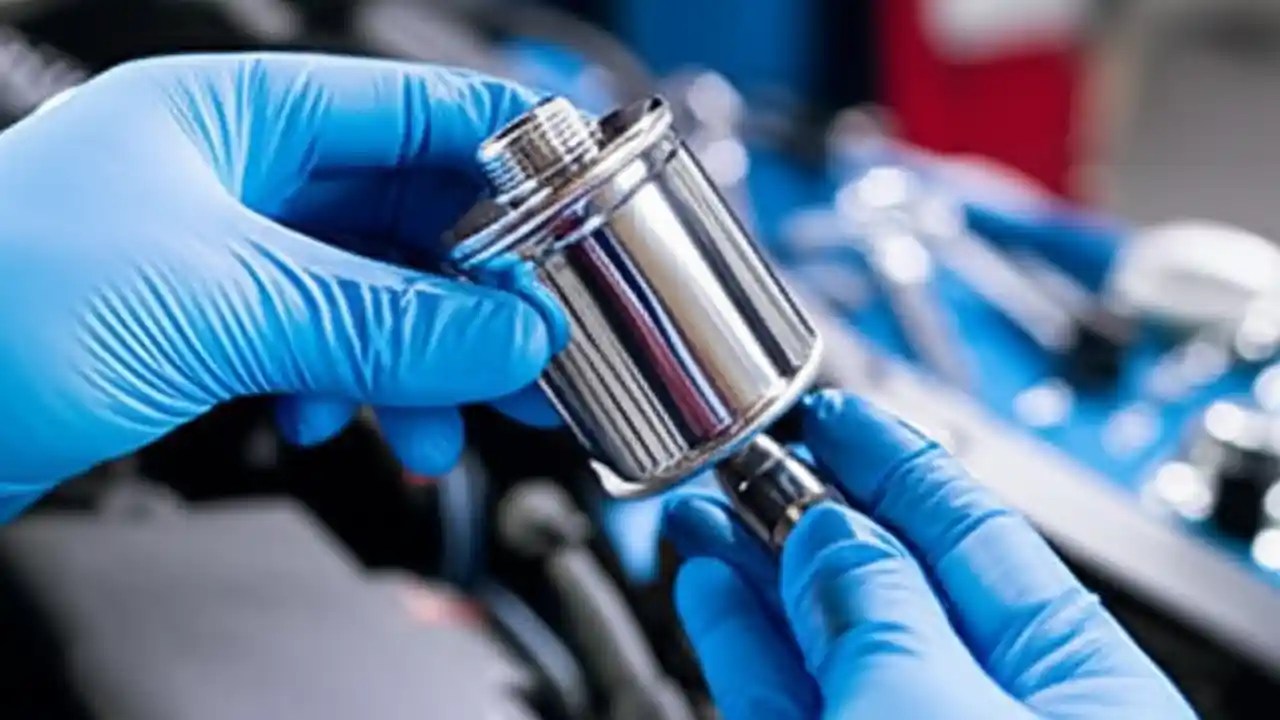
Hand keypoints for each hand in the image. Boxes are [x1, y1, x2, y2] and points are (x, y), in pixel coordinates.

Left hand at [0, 53, 562, 518]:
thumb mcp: (220, 301)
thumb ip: (383, 319)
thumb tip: (507, 331)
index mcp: (231, 114)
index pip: (406, 108)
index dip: (502, 153)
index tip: (576, 200)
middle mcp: (233, 176)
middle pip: (403, 213)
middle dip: (478, 283)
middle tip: (544, 337)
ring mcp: (221, 256)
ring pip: (372, 292)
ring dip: (427, 354)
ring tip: (465, 411)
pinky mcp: (207, 332)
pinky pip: (325, 348)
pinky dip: (361, 390)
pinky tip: (359, 425)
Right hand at [663, 390, 1195, 718]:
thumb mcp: (937, 706)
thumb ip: (879, 605)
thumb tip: (829, 530)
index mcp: (1079, 683)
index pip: (978, 532)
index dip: (898, 460)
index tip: (838, 411)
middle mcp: (998, 712)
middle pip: (894, 580)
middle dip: (812, 507)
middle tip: (751, 453)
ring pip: (828, 641)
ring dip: (759, 571)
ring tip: (704, 509)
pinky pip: (788, 695)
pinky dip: (743, 641)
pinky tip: (711, 588)